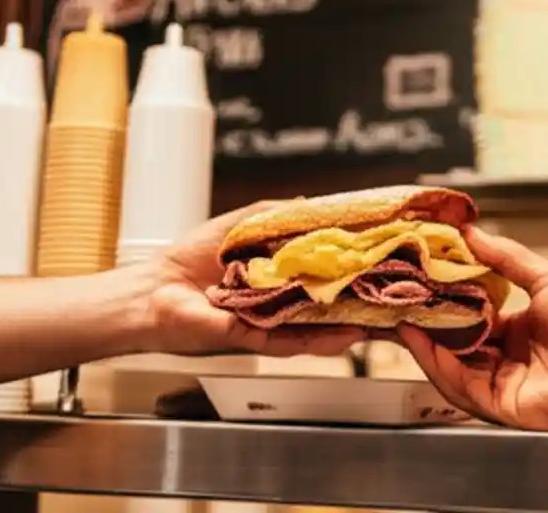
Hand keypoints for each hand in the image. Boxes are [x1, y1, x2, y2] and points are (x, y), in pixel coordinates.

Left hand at [141, 201, 362, 357]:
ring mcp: (268, 321)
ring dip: (348, 324)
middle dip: (358, 298)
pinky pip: (292, 343)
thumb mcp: (242, 223)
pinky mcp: (255, 339)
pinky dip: (319, 342)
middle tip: (394, 294)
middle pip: (325, 300)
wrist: (154, 291)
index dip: (349, 264)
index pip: (320, 268)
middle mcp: (277, 299)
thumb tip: (315, 204)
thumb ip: (278, 214)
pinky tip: (345, 336)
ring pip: (316, 326)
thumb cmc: (191, 256)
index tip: (380, 256)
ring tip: (379, 320)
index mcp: (276, 272)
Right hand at [399, 227, 547, 430]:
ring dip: (426, 346)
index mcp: (518, 331)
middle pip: (455, 346)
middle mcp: (508, 359)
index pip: (468, 319)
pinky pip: (463, 388)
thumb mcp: (545, 278)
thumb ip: (505, 257)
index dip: (442, 304)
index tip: (418, 283)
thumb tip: (471, 233)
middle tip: (398, 304)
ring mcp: (505, 384)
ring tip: (403, 321)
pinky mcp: (506, 405)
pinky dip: (440, 366)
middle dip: (426, 326)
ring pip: (452, 368)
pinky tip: (424, 344)